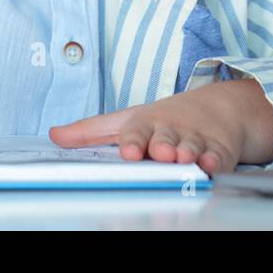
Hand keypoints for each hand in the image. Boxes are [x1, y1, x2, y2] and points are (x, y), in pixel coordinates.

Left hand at [48, 78, 272, 174]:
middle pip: (165, 137)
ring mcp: (196, 139)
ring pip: (192, 146)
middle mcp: (170, 131)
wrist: (215, 108)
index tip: (129, 151)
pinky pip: (217, 157)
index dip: (133, 141)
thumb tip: (54, 136)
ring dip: (188, 152)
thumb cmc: (163, 120)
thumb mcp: (126, 121)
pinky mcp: (218, 150)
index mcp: (145, 124)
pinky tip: (211, 165)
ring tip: (182, 157)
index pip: (136, 132)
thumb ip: (90, 132)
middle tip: (160, 151)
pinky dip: (215, 161)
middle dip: (162, 144)